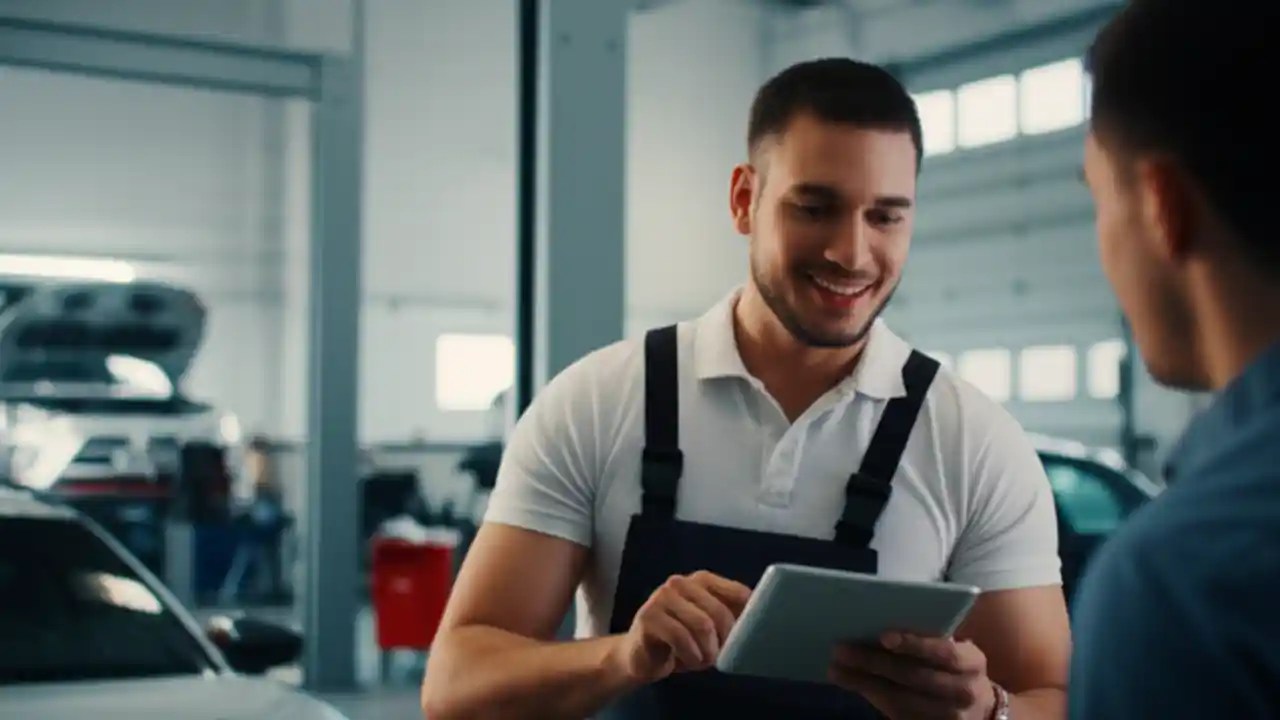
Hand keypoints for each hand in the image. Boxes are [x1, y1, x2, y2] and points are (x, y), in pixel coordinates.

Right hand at [613, 571, 751, 683]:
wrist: (640, 657)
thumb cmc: (681, 642)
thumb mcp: (710, 629)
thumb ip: (731, 618)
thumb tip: (763, 622)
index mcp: (702, 580)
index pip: (738, 593)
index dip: (747, 621)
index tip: (745, 641)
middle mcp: (681, 582)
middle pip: (719, 612)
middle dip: (724, 642)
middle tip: (718, 658)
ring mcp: (662, 596)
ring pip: (702, 625)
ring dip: (707, 652)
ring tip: (701, 661)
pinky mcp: (648, 616)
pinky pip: (680, 637)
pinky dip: (690, 656)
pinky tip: (687, 662)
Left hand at [829, 632, 996, 719]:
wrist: (979, 710)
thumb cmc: (957, 667)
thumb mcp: (956, 650)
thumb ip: (929, 638)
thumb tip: (880, 621)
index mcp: (971, 663)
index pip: (943, 652)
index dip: (914, 644)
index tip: (883, 636)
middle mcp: (962, 691)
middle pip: (914, 677)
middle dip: (874, 662)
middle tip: (841, 649)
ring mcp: (947, 716)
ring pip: (900, 700)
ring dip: (863, 683)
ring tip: (836, 669)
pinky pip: (897, 714)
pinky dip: (871, 696)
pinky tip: (851, 683)